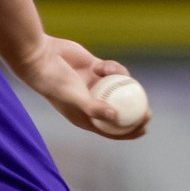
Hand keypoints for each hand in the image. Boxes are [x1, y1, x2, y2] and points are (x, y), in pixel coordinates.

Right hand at [15, 36, 147, 138]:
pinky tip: (103, 66)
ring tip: (126, 79)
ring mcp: (93, 85)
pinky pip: (112, 70)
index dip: (129, 132)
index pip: (110, 130)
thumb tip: (117, 118)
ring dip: (123, 84)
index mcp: (85, 117)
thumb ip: (95, 109)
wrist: (41, 59)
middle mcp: (91, 102)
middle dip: (135, 112)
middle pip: (119, 111)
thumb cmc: (55, 83)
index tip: (144, 128)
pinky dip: (112, 68)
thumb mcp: (76, 99)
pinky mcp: (94, 69)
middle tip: (148, 110)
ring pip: (118, 88)